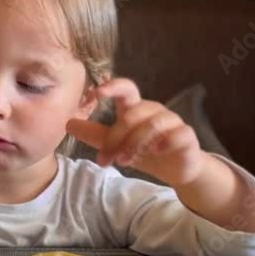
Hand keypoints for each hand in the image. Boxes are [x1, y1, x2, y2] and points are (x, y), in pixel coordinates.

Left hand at [66, 78, 209, 186]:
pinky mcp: (186, 136)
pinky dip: (166, 142)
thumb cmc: (145, 150)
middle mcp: (154, 111)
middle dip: (115, 138)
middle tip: (104, 160)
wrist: (177, 169)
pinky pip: (178, 133)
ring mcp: (172, 122)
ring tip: (123, 161)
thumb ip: (95, 134)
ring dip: (135, 143)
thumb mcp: (117, 144)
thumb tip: (68, 124)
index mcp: (135, 109)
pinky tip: (156, 152)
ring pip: (153, 124)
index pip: (126, 89)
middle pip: (133, 114)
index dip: (113, 87)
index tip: (96, 93)